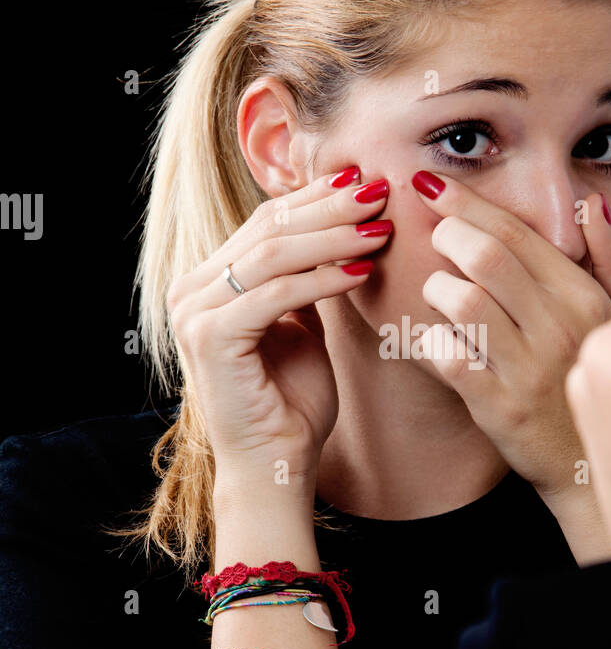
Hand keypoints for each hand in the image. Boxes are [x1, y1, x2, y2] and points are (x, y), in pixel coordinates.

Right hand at [167, 169, 392, 481]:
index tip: (368, 183)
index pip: (266, 221)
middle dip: (330, 207)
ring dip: (333, 236)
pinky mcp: (210, 337)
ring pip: (272, 253)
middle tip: (380, 191)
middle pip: (268, 227)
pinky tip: (362, 271)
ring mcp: (194, 312)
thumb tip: (344, 222)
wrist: (277, 465)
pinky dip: (323, 278)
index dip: (318, 198)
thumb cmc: (293, 402)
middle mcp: (191, 290)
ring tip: (380, 229)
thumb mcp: (304, 326)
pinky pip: (276, 293)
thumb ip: (308, 278)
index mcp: (209, 282)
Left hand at [411, 169, 610, 498]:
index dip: (467, 203)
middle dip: (447, 235)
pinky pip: (449, 359)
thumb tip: (590, 206)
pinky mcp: (500, 409)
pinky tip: (434, 343)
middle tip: (434, 236)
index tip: (431, 183)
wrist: (593, 470)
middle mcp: (559, 328)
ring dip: (437, 290)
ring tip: (439, 294)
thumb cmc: (604, 386)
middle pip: (486, 257)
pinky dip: (430, 344)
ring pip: (463, 302)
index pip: (518, 235)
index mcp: (585, 298)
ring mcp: (529, 370)